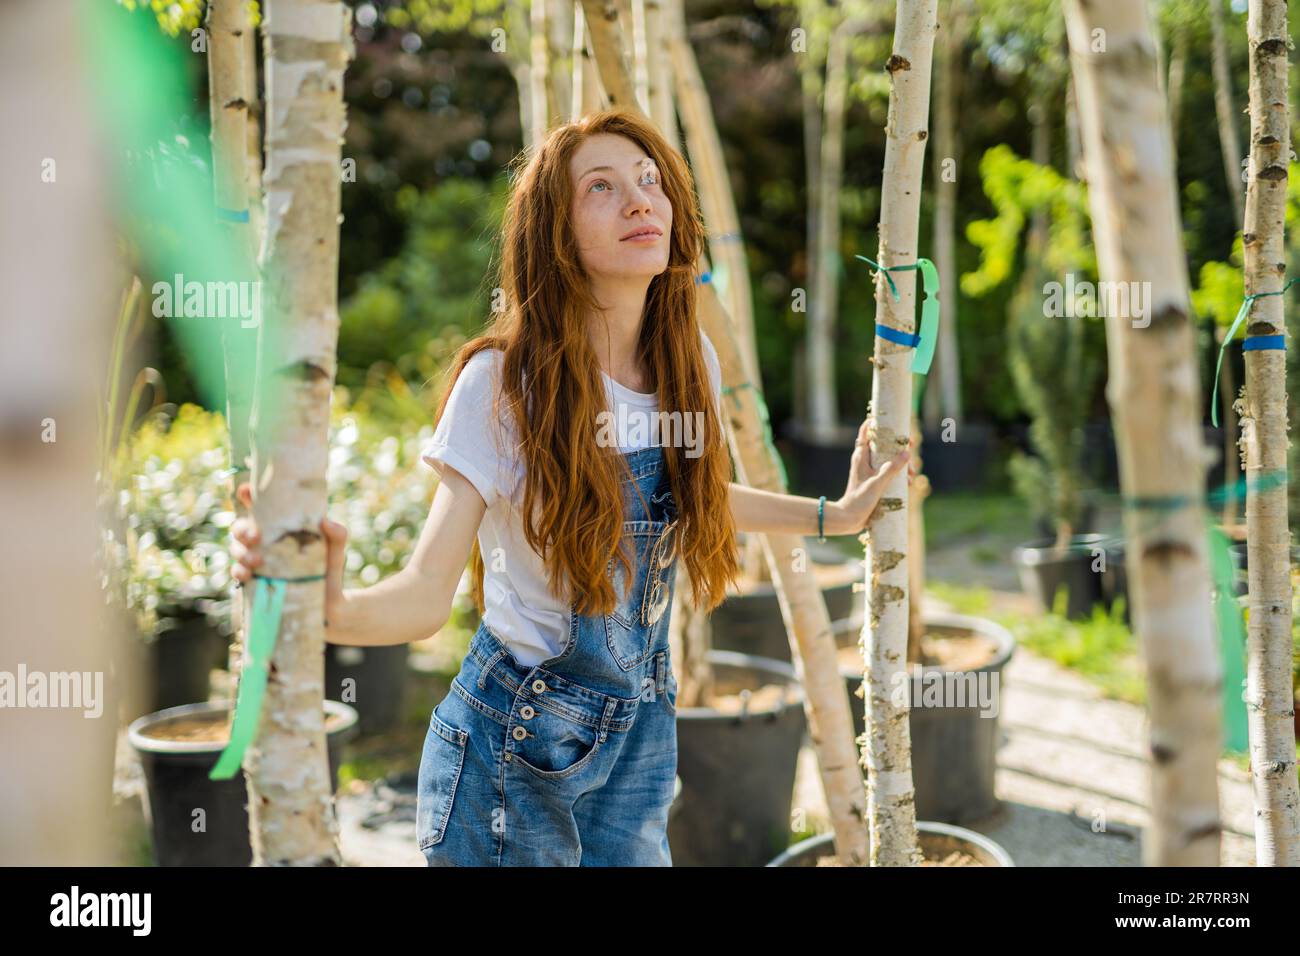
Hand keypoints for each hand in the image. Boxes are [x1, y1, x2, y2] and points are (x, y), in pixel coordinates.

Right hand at [230, 482, 348, 628]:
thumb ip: (337, 537)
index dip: (248, 498)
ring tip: (257, 559)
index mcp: (279, 531)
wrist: (331, 609)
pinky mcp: (254, 586)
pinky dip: (238, 573)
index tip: (246, 490)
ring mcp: (256, 565)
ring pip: (236, 551)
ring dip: (240, 552)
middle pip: (240, 529)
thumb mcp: (335, 554)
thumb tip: (328, 522)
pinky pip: (238, 576)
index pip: (259, 510)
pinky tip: (246, 574)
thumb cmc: (329, 574)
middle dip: (241, 528)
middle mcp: (264, 545)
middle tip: (255, 535)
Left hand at [832, 419, 914, 533]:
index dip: (879, 424)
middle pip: (883, 445)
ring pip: (888, 460)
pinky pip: (889, 473)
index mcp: (861, 455)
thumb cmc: (859, 499)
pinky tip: (907, 484)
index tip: (892, 422)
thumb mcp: (878, 482)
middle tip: (911, 450)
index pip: (866, 432)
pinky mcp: (874, 481)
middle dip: (898, 448)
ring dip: (901, 465)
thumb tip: (906, 453)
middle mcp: (865, 460)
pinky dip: (898, 476)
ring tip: (911, 475)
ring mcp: (869, 471)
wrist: (849, 518)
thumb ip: (892, 468)